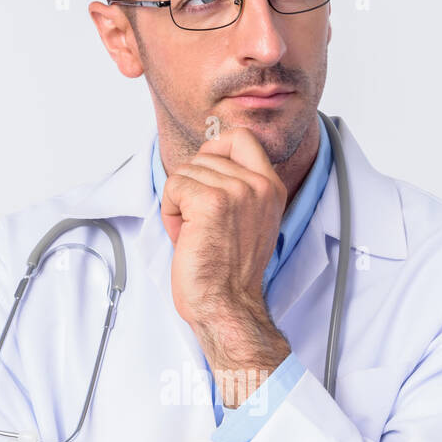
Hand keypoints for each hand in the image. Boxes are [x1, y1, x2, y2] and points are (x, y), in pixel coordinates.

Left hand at [160, 127, 286, 327]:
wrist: (227, 305)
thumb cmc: (230, 272)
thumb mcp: (249, 219)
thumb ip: (239, 188)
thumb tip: (207, 160)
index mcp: (271, 188)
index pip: (241, 137)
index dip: (214, 150)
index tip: (206, 177)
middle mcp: (258, 185)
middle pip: (205, 155)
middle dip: (192, 186)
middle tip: (199, 222)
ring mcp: (236, 191)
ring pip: (186, 171)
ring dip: (180, 201)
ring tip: (194, 232)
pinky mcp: (210, 202)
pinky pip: (174, 185)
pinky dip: (170, 211)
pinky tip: (185, 235)